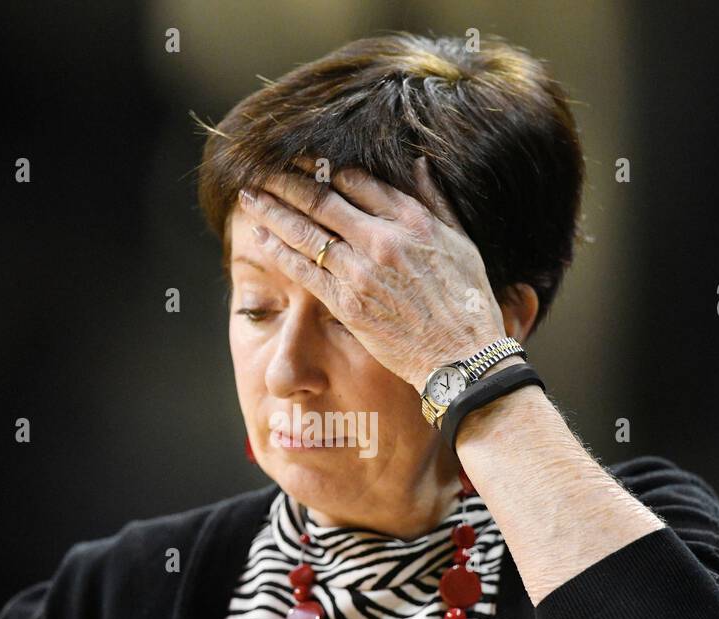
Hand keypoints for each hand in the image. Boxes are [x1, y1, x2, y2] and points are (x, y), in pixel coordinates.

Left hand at [236, 156, 508, 390]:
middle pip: (322, 201)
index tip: (305, 161)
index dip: (326, 169)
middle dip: (288, 183)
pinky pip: (304, 271)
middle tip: (263, 169)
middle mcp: (381, 240)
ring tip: (250, 197)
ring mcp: (360, 272)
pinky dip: (279, 251)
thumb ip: (436, 201)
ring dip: (273, 211)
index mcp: (412, 221)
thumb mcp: (461, 242)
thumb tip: (418, 163)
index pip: (357, 181)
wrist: (461, 356)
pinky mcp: (346, 303)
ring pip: (305, 232)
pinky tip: (260, 237)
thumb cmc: (468, 302)